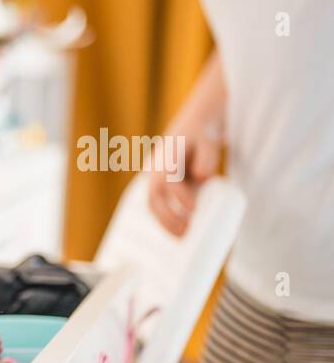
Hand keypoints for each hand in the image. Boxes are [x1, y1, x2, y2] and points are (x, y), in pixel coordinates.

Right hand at [147, 114, 221, 236]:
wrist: (192, 125)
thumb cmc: (202, 132)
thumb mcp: (208, 139)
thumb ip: (206, 157)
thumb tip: (201, 177)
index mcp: (167, 156)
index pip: (168, 180)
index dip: (179, 196)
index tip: (193, 210)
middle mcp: (156, 169)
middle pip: (154, 197)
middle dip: (167, 217)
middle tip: (185, 232)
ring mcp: (156, 178)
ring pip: (153, 204)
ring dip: (164, 222)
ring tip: (182, 237)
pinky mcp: (163, 186)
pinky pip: (159, 206)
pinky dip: (166, 220)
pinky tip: (179, 232)